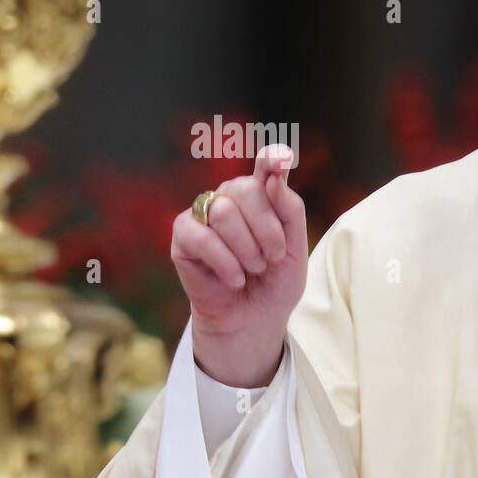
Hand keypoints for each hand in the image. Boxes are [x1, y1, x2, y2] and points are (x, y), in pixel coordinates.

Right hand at [171, 143, 306, 387]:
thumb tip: (274, 176)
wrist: (254, 319)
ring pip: (224, 212)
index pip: (265, 165)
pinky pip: (201, 236)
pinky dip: (224, 263)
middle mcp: (231, 197)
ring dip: (246, 250)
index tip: (281, 161)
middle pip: (246, 189)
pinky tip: (233, 279)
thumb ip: (289, 209)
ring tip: (252, 269)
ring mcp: (205, 213)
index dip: (271, 158)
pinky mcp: (183, 235)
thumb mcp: (295, 248)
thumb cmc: (274, 282)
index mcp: (261, 194)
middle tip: (271, 258)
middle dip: (266, 230)